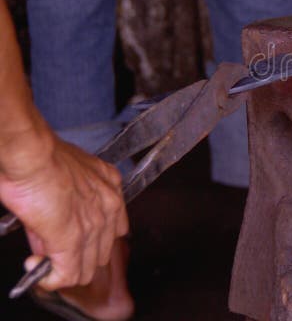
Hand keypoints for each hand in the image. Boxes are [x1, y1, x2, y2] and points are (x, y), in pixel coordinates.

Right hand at [0, 129, 127, 290]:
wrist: (32, 156)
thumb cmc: (42, 156)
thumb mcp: (68, 175)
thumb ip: (72, 201)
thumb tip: (57, 228)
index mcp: (110, 186)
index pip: (114, 228)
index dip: (90, 240)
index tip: (70, 239)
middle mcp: (109, 206)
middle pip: (101, 252)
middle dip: (75, 257)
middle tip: (50, 251)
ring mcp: (94, 226)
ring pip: (87, 268)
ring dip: (63, 271)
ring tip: (41, 261)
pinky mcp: (72, 240)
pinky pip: (68, 275)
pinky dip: (51, 280)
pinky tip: (36, 270)